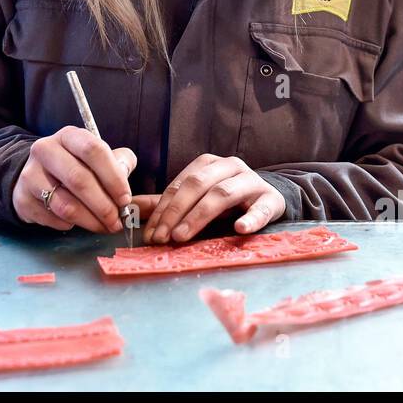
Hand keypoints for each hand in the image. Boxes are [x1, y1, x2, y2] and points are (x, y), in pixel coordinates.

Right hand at [12, 125, 135, 233]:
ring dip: (90, 221)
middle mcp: (45, 150)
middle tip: (117, 221)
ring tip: (104, 227)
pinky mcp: (22, 199)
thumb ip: (118, 163)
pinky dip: (71, 225)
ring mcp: (30, 174)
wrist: (34, 177)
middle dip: (103, 205)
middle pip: (79, 179)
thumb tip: (125, 187)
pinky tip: (79, 222)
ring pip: (65, 205)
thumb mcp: (96, 157)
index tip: (125, 199)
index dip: (113, 177)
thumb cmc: (74, 166)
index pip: (93, 150)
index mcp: (68, 136)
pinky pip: (54, 218)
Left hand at [143, 154, 284, 243]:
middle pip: (197, 185)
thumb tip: (131, 208)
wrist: (270, 200)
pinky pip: (261, 209)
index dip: (162, 209)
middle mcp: (229, 167)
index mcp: (208, 164)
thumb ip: (167, 204)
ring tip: (183, 236)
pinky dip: (250, 218)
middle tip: (163, 237)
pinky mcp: (271, 199)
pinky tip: (240, 229)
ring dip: (199, 215)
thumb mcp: (198, 199)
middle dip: (175, 212)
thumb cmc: (229, 201)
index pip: (180, 185)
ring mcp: (252, 181)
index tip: (150, 233)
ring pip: (223, 194)